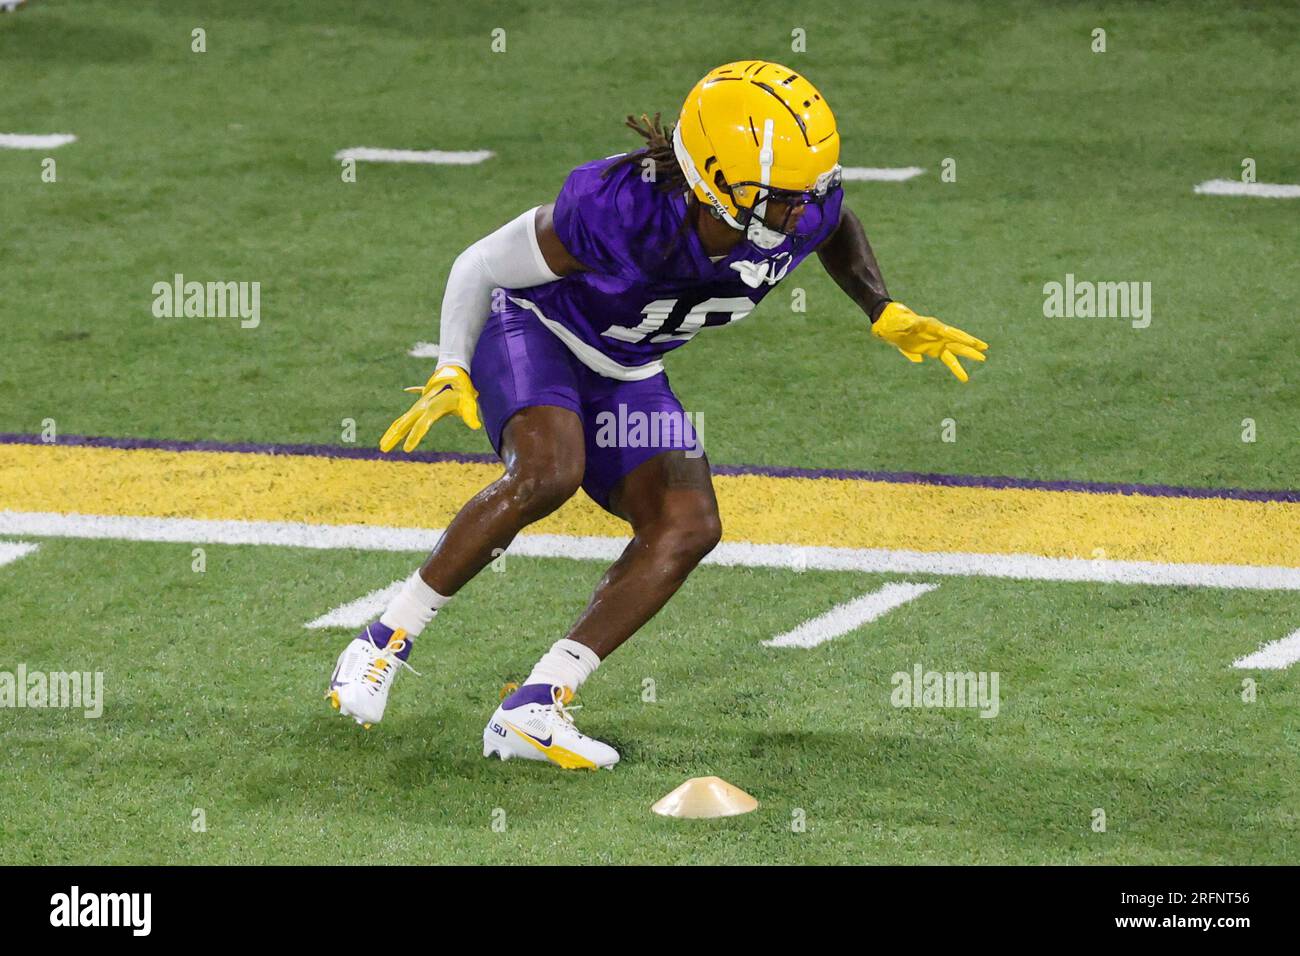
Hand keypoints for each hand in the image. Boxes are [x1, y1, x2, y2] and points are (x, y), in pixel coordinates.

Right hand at [379, 365, 481, 452]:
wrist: (453, 373)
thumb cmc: (462, 390)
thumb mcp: (468, 402)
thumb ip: (470, 416)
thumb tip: (476, 426)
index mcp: (432, 408)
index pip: (421, 426)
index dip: (414, 438)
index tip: (407, 449)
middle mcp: (422, 408)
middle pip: (404, 425)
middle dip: (394, 437)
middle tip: (383, 449)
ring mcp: (418, 408)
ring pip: (401, 422)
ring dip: (392, 433)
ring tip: (382, 446)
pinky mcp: (418, 409)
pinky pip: (405, 419)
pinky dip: (397, 427)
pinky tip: (391, 433)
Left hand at [871, 302, 987, 382]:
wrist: (887, 322)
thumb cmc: (894, 320)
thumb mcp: (899, 321)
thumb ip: (906, 323)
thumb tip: (912, 324)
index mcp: (931, 325)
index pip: (949, 332)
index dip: (960, 338)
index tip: (972, 342)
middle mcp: (937, 334)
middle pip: (957, 340)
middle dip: (971, 344)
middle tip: (985, 348)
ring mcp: (935, 342)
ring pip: (955, 350)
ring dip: (967, 355)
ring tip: (983, 359)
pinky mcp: (931, 350)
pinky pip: (945, 359)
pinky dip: (954, 366)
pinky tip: (963, 375)